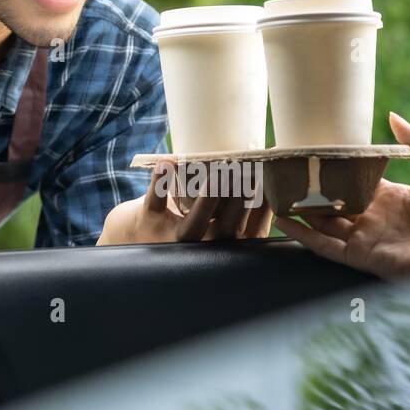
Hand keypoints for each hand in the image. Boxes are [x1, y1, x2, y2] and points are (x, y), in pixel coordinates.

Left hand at [98, 159, 273, 244]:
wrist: (138, 237)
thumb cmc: (187, 226)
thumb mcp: (215, 228)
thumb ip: (242, 213)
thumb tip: (271, 181)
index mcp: (221, 246)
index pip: (249, 231)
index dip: (261, 208)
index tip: (270, 183)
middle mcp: (201, 246)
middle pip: (226, 226)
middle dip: (238, 200)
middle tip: (249, 175)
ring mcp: (174, 234)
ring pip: (194, 222)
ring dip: (206, 200)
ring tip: (217, 177)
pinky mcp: (149, 218)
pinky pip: (155, 200)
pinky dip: (160, 181)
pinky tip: (168, 162)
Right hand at [275, 112, 409, 282]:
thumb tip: (393, 116)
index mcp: (389, 198)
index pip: (355, 180)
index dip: (336, 168)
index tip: (316, 153)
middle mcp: (372, 217)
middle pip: (334, 201)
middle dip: (312, 188)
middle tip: (289, 170)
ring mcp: (363, 238)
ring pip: (323, 221)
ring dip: (300, 209)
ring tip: (277, 192)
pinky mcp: (357, 256)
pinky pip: (323, 245)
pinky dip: (302, 234)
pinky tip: (283, 220)